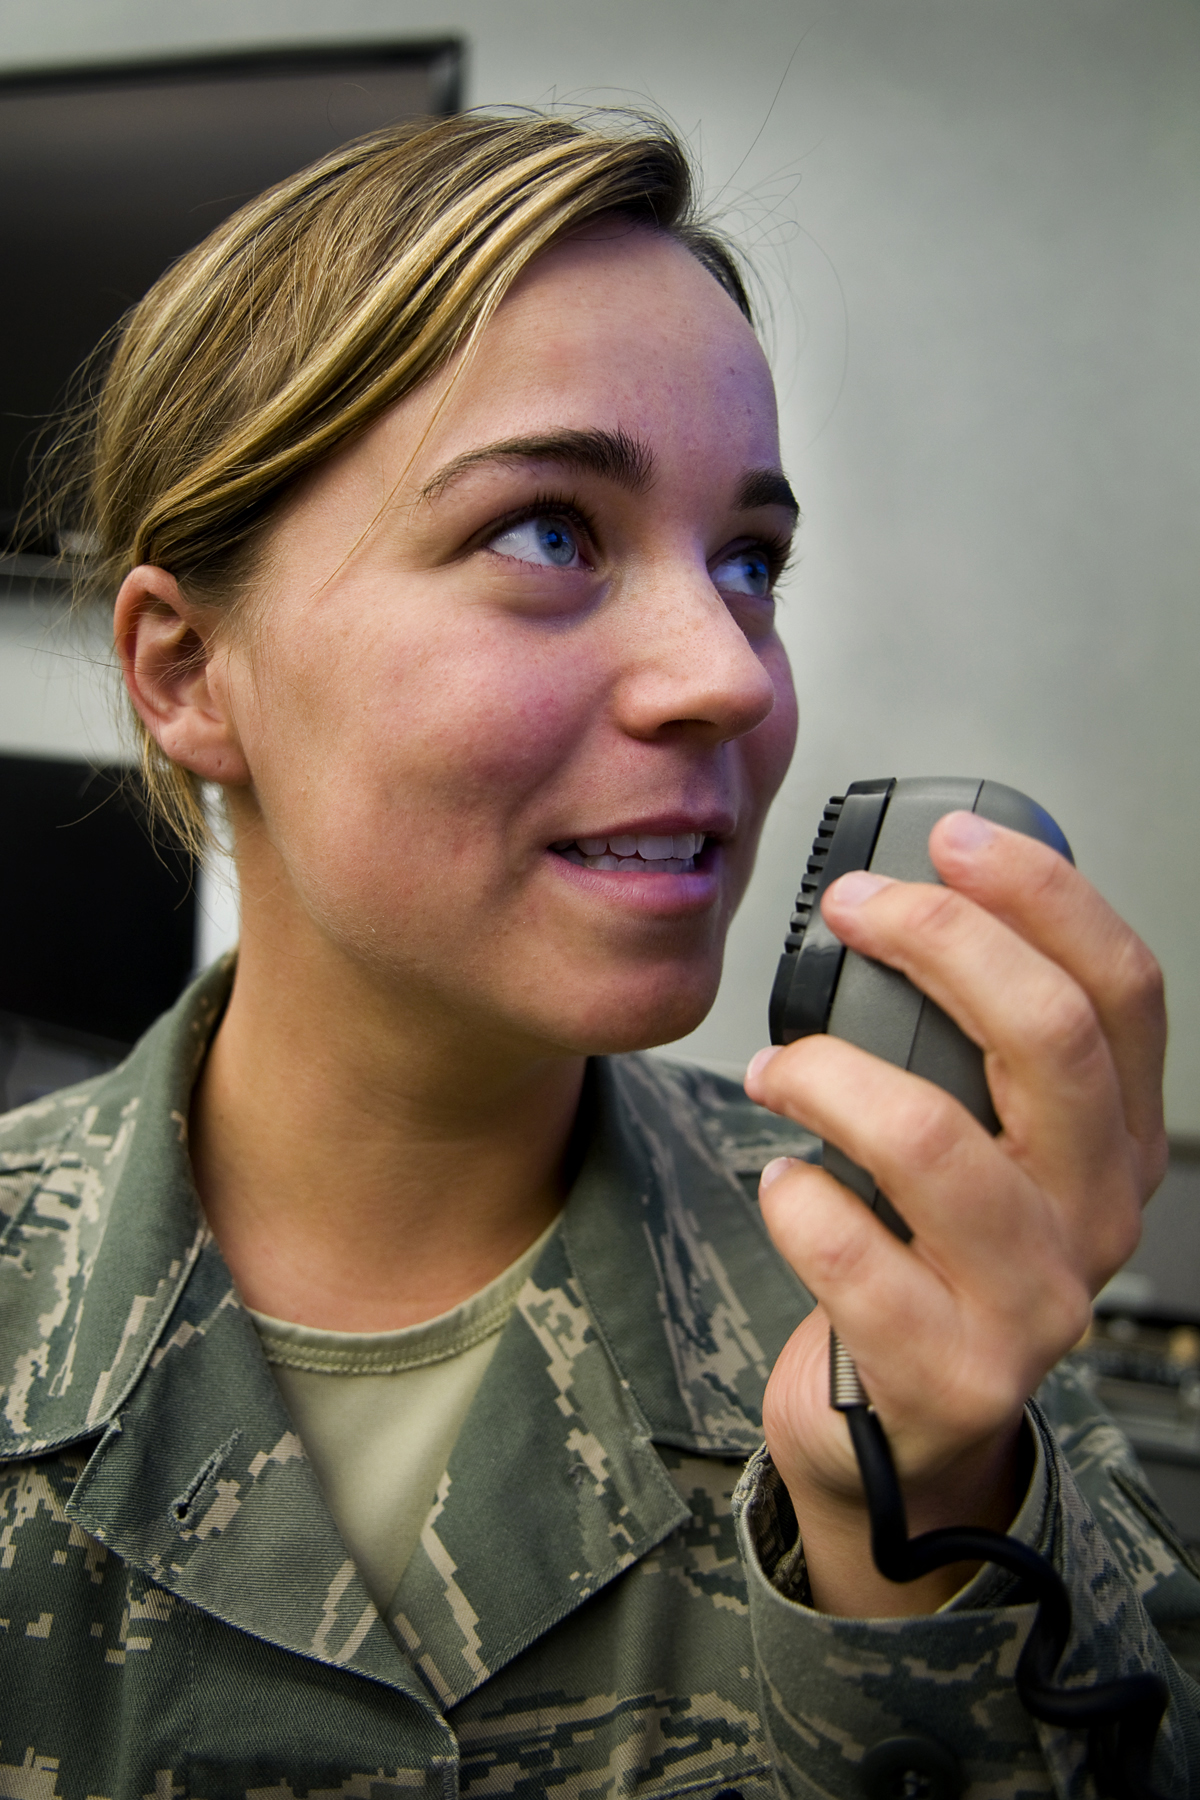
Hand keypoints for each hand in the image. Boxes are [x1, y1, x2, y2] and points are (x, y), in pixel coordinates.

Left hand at [744, 809, 1166, 1614]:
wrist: (898, 1433)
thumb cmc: (924, 1261)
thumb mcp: (979, 1143)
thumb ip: (968, 1045)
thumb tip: (906, 901)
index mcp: (1114, 1139)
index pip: (1121, 988)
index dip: (1044, 894)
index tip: (952, 836)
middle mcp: (1096, 1215)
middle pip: (1049, 1038)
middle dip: (939, 942)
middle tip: (848, 906)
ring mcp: (1034, 1304)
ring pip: (934, 1140)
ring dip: (828, 1076)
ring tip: (777, 1069)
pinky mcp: (950, 1372)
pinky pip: (857, 1257)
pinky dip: (797, 1200)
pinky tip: (781, 1185)